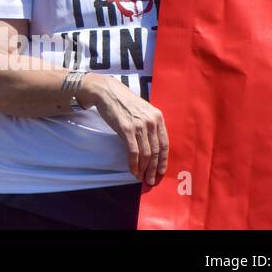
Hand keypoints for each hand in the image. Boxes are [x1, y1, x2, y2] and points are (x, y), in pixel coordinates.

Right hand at [82, 74, 167, 188]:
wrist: (107, 92)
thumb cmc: (124, 101)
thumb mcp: (143, 110)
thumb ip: (150, 125)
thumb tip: (152, 146)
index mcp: (158, 117)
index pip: (164, 144)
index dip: (163, 160)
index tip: (161, 171)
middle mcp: (151, 122)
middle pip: (155, 151)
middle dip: (153, 169)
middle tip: (151, 180)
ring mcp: (139, 125)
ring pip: (145, 154)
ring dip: (143, 169)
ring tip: (141, 177)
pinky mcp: (126, 129)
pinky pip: (133, 151)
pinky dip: (133, 164)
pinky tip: (133, 170)